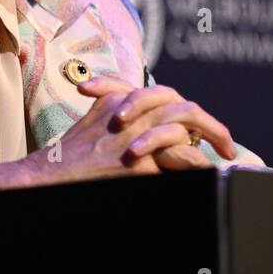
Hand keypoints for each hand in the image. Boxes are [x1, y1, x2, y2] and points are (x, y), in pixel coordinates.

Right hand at [0, 76, 239, 190]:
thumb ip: (117, 104)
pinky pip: (179, 160)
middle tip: (226, 145)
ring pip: (183, 130)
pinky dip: (199, 166)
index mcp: (119, 100)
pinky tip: (211, 172)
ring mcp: (133, 138)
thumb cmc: (68, 155)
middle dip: (210, 124)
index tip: (203, 129)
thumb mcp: (93, 119)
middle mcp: (128, 114)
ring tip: (223, 159)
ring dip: (207, 144)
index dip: (189, 111)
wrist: (46, 177)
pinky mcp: (138, 164)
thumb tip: (146, 111)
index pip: (165, 96)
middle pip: (181, 107)